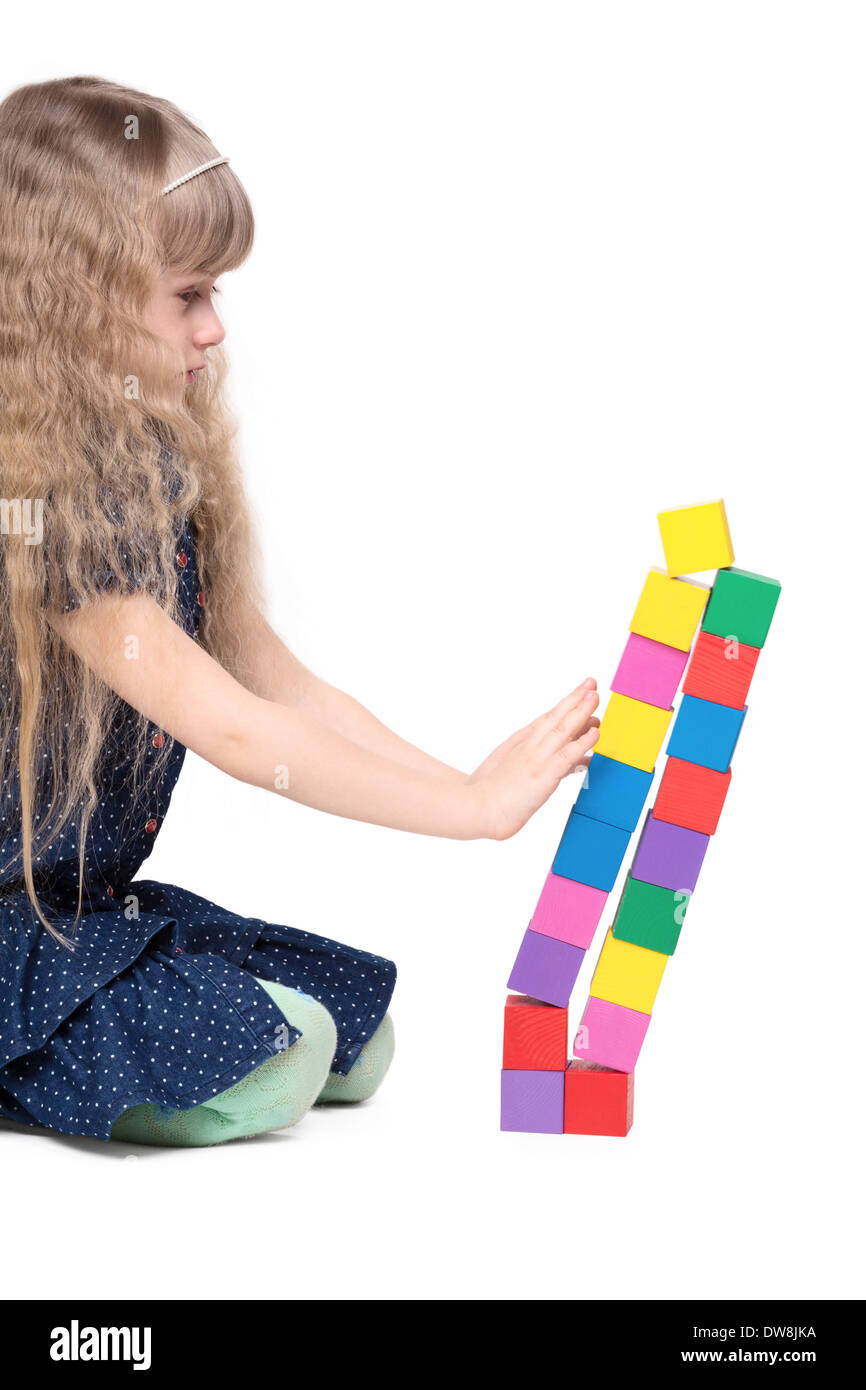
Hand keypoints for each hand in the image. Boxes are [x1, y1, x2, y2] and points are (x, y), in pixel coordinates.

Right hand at [467, 679, 599, 840]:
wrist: (478, 807)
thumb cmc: (494, 793)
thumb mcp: (519, 772)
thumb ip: (552, 765)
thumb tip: (579, 761)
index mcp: (522, 742)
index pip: (548, 718)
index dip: (566, 703)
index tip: (582, 690)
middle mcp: (530, 745)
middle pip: (556, 717)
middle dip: (575, 699)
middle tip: (591, 683)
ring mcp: (536, 758)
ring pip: (563, 729)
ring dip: (580, 712)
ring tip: (595, 696)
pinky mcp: (543, 774)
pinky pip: (566, 755)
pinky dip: (582, 743)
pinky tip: (594, 732)